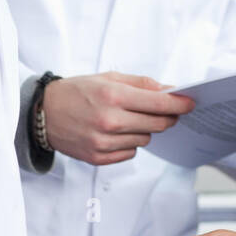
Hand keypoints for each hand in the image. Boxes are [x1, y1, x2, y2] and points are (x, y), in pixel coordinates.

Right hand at [42, 72, 193, 164]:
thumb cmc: (78, 91)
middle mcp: (109, 120)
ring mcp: (103, 142)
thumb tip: (171, 91)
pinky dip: (129, 143)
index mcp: (113, 96)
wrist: (44, 113)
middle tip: (167, 111)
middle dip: (167, 117)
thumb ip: (142, 84)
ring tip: (127, 119)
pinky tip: (115, 132)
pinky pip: (131, 153)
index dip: (179, 103)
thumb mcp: (109, 78)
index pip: (159, 103)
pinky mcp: (98, 158)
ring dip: (144, 130)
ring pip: (146, 139)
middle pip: (158, 124)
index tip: (190, 103)